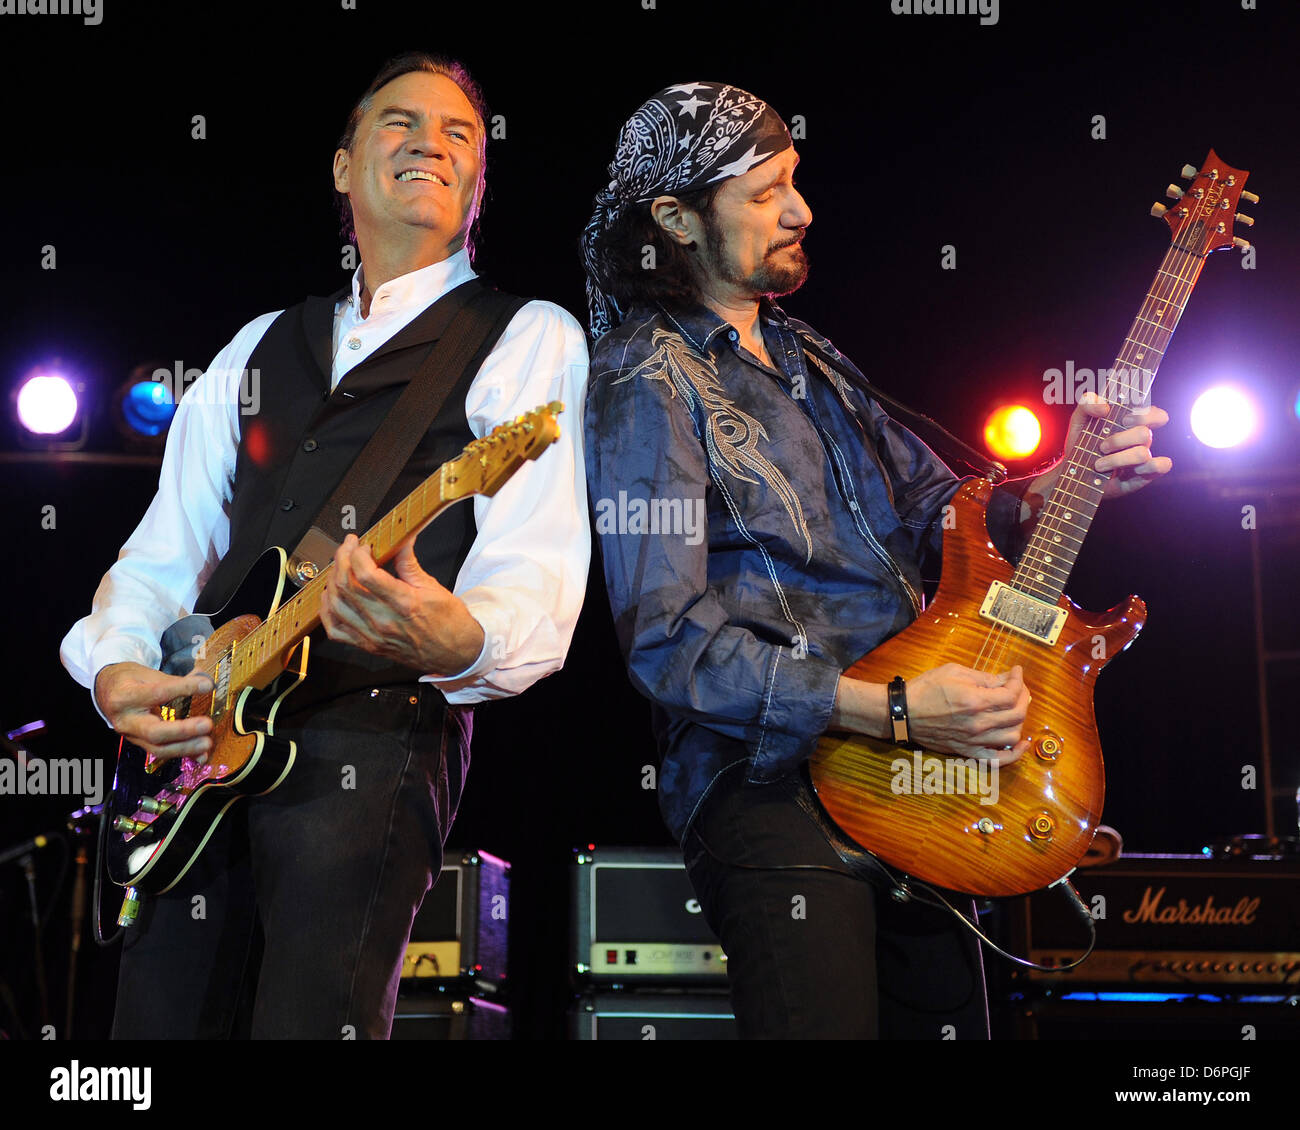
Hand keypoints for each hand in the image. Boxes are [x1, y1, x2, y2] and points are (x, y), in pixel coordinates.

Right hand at [94, 661, 213, 761]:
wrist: (106, 692)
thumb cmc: (130, 681)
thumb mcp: (148, 674)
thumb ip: (176, 681)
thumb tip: (206, 682)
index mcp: (126, 696)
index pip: (158, 693)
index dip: (184, 689)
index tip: (207, 686)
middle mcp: (126, 720)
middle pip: (154, 732)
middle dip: (183, 731)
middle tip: (207, 725)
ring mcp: (131, 736)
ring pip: (158, 749)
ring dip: (186, 748)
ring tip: (207, 743)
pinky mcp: (139, 744)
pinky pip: (161, 753)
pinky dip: (184, 755)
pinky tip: (201, 756)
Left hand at [319, 534, 485, 675]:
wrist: (455, 654)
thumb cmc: (449, 622)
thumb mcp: (433, 587)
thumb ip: (409, 563)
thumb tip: (400, 539)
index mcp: (403, 603)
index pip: (366, 574)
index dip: (358, 554)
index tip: (363, 545)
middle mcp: (384, 620)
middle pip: (346, 585)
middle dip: (342, 559)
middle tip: (348, 548)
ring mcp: (373, 635)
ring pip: (336, 605)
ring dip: (332, 581)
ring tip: (340, 567)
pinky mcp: (368, 646)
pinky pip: (335, 630)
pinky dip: (327, 611)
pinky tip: (332, 597)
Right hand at [904, 663, 1030, 763]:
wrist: (903, 713)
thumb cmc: (925, 689)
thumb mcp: (954, 672)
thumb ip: (983, 677)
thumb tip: (1005, 679)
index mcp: (975, 701)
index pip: (1012, 693)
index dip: (1018, 680)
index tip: (1015, 672)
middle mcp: (978, 723)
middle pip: (1017, 714)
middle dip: (1023, 697)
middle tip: (1017, 687)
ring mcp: (974, 740)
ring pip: (1013, 736)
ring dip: (1020, 721)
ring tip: (1015, 709)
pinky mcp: (967, 750)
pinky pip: (997, 759)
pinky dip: (1014, 754)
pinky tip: (1021, 743)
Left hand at [1029, 393, 1171, 505]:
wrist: (1075, 472)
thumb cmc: (1083, 442)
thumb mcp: (1079, 419)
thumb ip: (1087, 403)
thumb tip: (1104, 406)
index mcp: (1132, 422)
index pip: (1154, 413)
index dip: (1143, 415)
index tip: (1124, 420)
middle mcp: (1140, 439)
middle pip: (1144, 433)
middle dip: (1118, 440)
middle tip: (1101, 446)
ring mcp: (1143, 457)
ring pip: (1142, 454)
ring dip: (1117, 460)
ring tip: (1099, 464)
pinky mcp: (1143, 475)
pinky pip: (1160, 467)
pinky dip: (1144, 469)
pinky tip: (1123, 473)